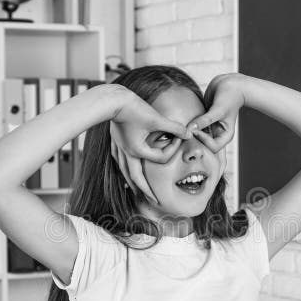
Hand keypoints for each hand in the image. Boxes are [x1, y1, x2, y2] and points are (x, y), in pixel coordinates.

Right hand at [110, 89, 191, 203]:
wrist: (112, 100)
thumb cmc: (133, 108)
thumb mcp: (156, 118)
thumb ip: (174, 128)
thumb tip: (189, 134)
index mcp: (137, 150)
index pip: (159, 158)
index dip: (172, 150)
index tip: (178, 140)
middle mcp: (127, 153)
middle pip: (135, 177)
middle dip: (145, 190)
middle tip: (154, 201)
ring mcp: (119, 148)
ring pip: (125, 170)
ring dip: (132, 181)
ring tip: (136, 190)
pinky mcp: (115, 141)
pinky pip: (119, 159)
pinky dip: (123, 166)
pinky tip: (124, 167)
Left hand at [186, 73, 245, 174]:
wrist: (230, 83)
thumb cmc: (230, 96)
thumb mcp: (218, 110)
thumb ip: (205, 120)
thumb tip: (191, 129)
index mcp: (225, 135)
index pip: (213, 147)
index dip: (203, 140)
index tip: (196, 129)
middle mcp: (218, 134)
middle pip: (204, 145)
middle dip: (195, 139)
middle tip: (186, 130)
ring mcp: (210, 127)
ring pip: (198, 137)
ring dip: (191, 133)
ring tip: (183, 127)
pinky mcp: (204, 120)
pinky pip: (195, 127)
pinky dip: (190, 126)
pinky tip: (184, 122)